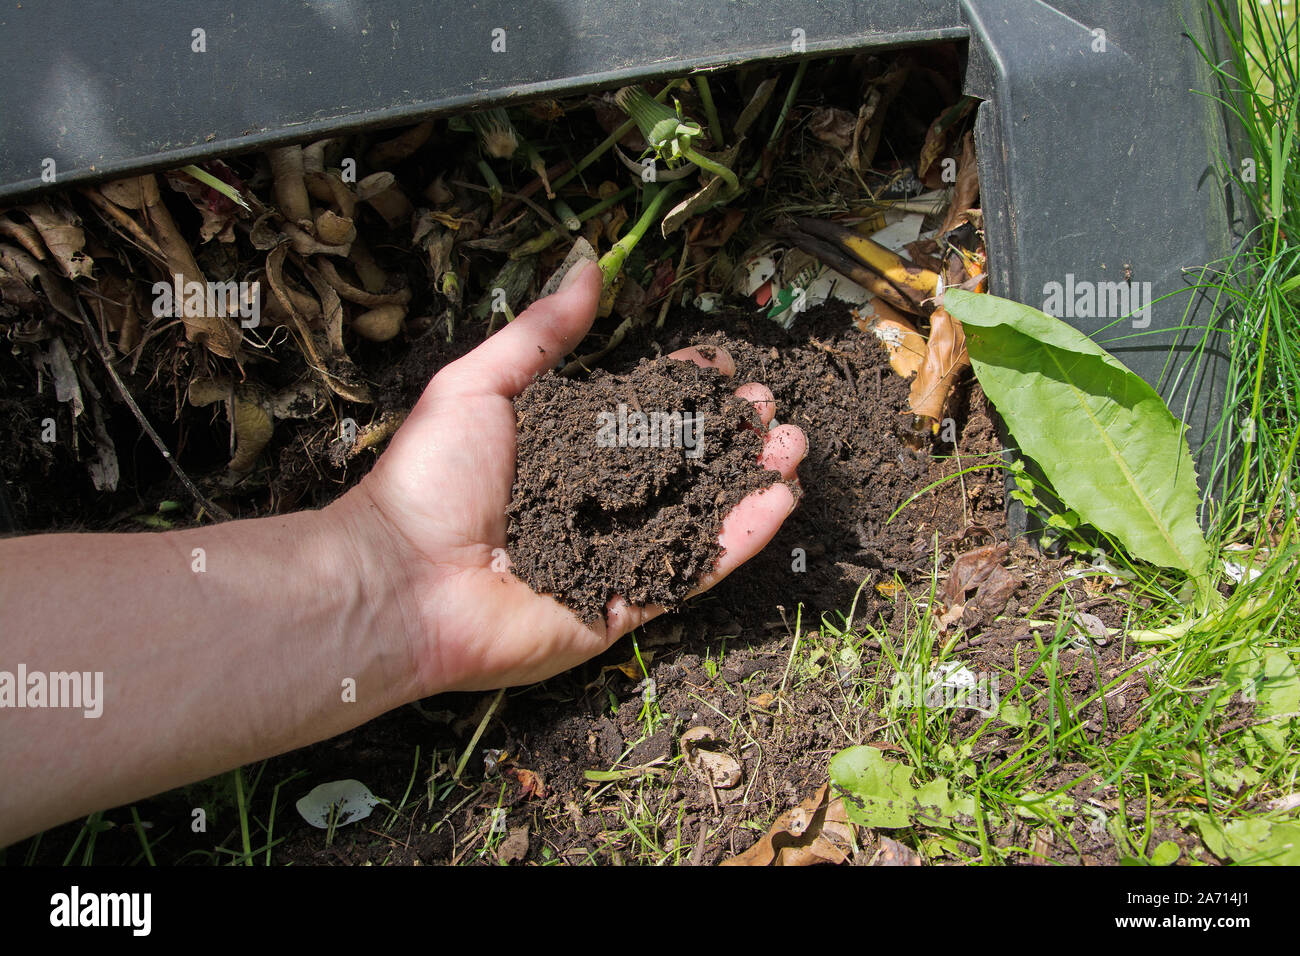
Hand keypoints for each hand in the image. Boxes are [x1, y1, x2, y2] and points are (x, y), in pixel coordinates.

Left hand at [334, 259, 806, 695]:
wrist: (399, 580)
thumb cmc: (429, 479)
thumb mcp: (481, 385)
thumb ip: (542, 332)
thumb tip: (588, 263)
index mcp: (559, 452)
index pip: (636, 413)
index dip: (679, 388)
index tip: (717, 363)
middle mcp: (590, 502)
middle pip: (676, 463)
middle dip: (726, 432)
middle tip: (768, 407)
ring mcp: (609, 557)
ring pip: (695, 515)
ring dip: (748, 480)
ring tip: (793, 446)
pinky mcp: (620, 608)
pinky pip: (689, 573)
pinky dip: (737, 540)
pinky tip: (780, 502)